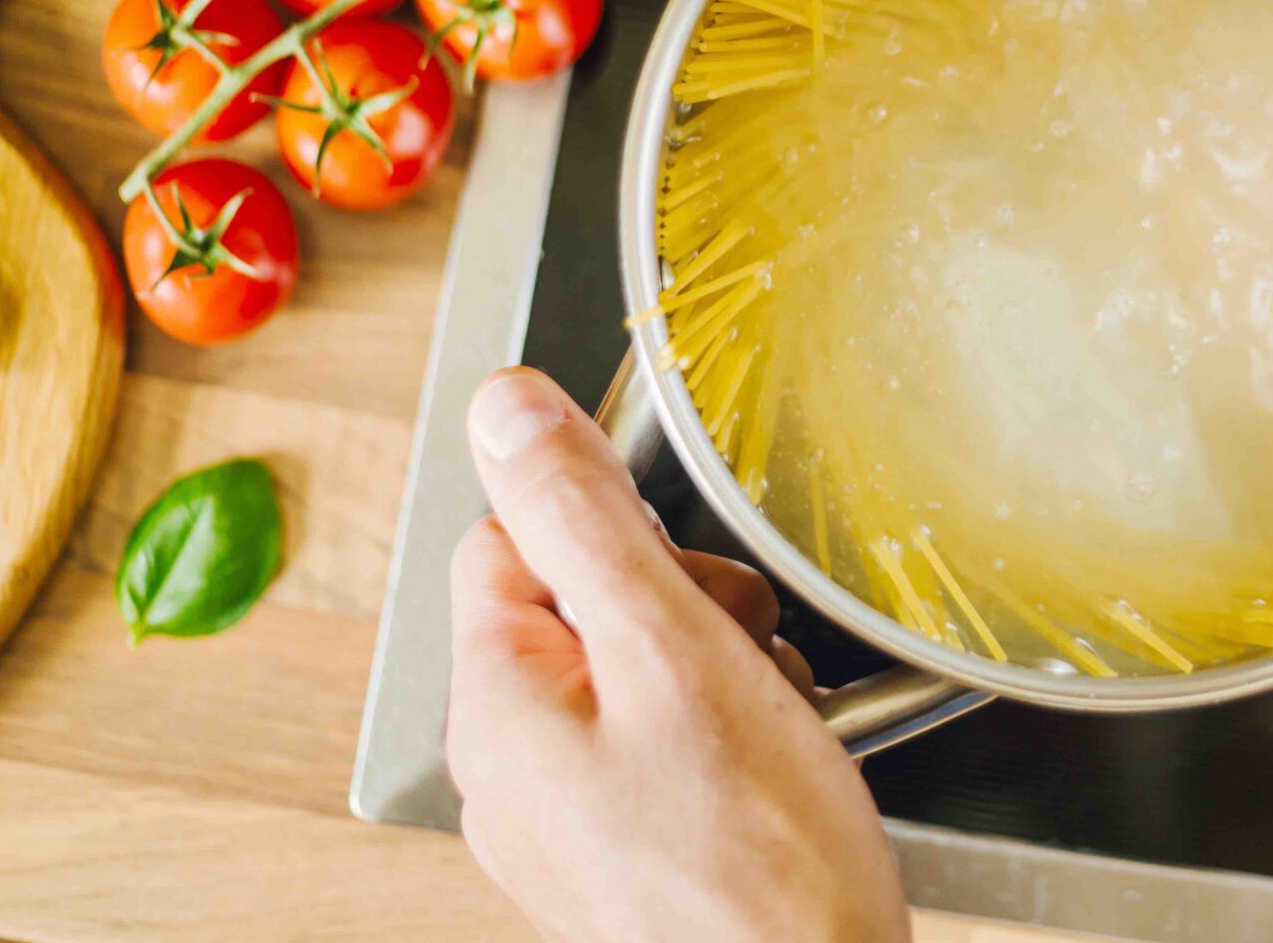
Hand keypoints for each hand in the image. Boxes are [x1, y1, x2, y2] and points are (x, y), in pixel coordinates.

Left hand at [447, 367, 909, 942]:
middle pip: (584, 599)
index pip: (517, 535)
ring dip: (719, 665)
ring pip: (637, 668)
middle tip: (745, 654)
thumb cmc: (758, 864)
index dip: (616, 531)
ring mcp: (567, 818)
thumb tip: (503, 407)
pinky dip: (728, 730)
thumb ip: (585, 518)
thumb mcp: (672, 648)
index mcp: (497, 705)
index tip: (688, 574)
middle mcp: (510, 767)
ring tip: (772, 720)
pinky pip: (666, 741)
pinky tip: (775, 765)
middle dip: (683, 602)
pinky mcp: (626, 850)